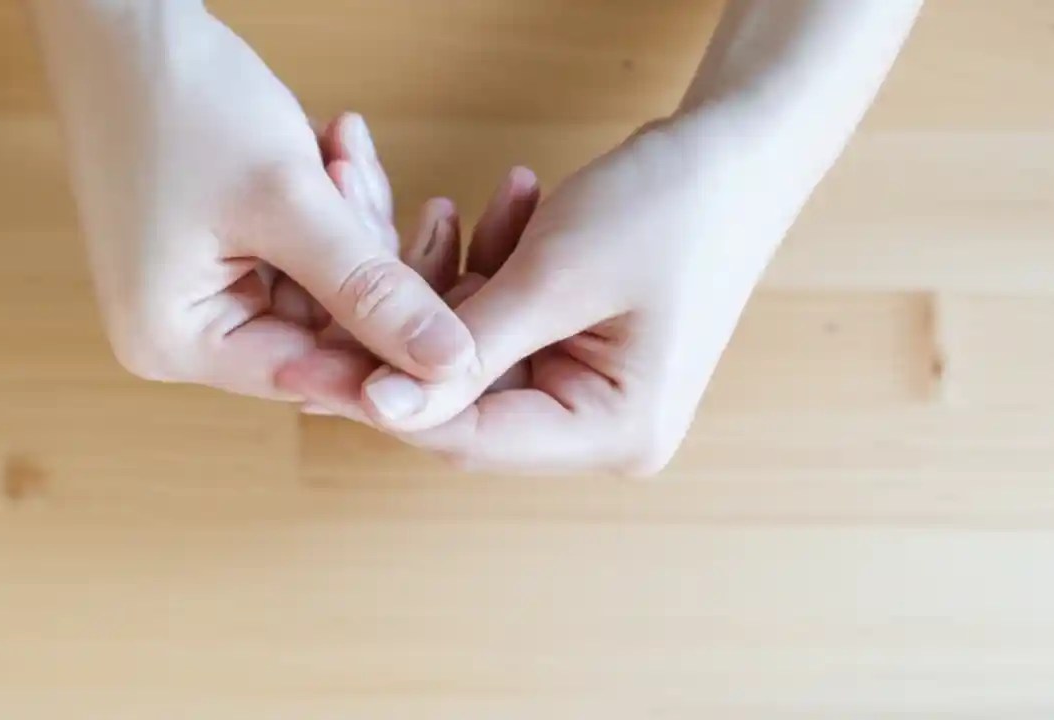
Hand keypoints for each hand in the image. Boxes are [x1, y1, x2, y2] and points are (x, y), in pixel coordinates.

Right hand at [34, 3, 472, 398]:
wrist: (125, 20)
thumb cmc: (180, 100)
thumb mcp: (288, 201)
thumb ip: (373, 290)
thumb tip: (452, 364)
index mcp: (177, 342)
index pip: (315, 376)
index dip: (395, 352)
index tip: (459, 319)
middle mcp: (184, 331)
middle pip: (326, 329)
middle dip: (365, 255)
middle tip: (356, 178)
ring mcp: (202, 289)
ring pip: (329, 284)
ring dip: (352, 215)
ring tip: (339, 146)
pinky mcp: (222, 250)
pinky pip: (309, 249)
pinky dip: (332, 201)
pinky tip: (330, 143)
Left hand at [283, 112, 809, 474]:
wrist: (745, 146)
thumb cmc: (674, 205)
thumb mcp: (555, 275)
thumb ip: (464, 346)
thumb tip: (375, 407)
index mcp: (613, 433)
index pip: (470, 437)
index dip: (385, 398)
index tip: (308, 356)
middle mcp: (601, 426)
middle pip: (467, 396)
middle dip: (409, 326)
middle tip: (337, 275)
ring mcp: (591, 385)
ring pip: (478, 348)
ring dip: (455, 277)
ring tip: (450, 207)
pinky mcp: (581, 344)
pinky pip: (508, 317)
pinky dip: (494, 264)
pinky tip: (510, 203)